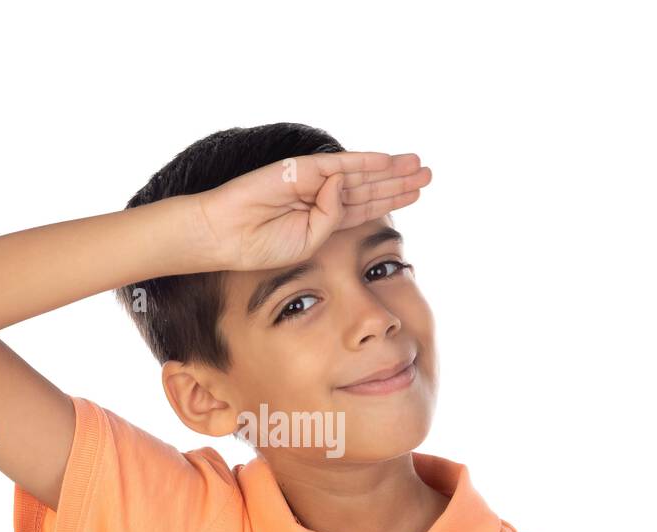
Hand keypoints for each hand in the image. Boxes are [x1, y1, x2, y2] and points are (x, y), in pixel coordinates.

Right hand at [190, 152, 431, 272]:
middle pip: (369, 187)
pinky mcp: (301, 170)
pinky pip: (339, 163)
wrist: (229, 235)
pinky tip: (386, 160)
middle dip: (399, 181)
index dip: (391, 200)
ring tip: (418, 165)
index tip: (416, 194)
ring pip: (360, 173)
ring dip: (389, 169)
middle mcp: (322, 198)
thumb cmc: (263, 246)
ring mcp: (313, 182)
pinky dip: (363, 161)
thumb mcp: (310, 242)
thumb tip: (345, 183)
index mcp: (324, 221)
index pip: (365, 207)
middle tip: (428, 174)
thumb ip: (333, 217)